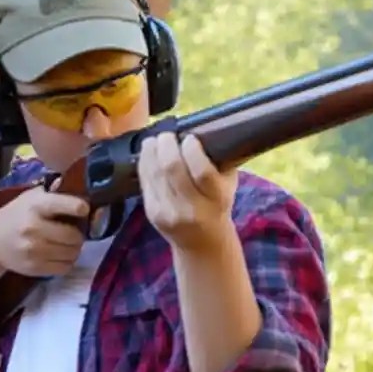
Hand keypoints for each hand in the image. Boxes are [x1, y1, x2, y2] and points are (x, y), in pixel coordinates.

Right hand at [0, 185, 88, 276]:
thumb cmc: (15, 216)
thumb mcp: (29, 198)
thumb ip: (53, 192)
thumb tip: (79, 186)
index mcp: (36, 205)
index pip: (66, 205)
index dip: (80, 207)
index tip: (84, 210)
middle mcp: (34, 227)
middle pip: (74, 236)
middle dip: (79, 235)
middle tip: (75, 233)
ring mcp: (34, 249)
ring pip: (72, 253)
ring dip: (75, 249)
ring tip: (68, 245)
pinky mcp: (34, 267)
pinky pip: (64, 267)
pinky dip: (67, 262)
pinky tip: (61, 255)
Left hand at [138, 132, 239, 251]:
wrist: (202, 242)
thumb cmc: (216, 206)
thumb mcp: (228, 186)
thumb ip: (220, 161)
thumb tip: (202, 129)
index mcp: (216, 200)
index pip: (201, 172)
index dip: (192, 149)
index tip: (190, 138)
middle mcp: (192, 209)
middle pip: (172, 169)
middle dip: (166, 145)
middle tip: (167, 134)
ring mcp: (169, 213)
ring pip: (154, 173)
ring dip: (151, 151)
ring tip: (155, 140)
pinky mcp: (152, 213)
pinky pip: (145, 181)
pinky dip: (144, 163)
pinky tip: (148, 153)